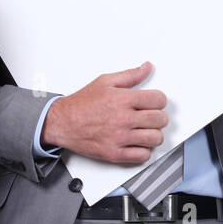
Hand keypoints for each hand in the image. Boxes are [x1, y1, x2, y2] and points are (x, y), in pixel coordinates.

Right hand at [42, 61, 167, 164]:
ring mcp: (120, 138)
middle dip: (158, 117)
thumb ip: (130, 75)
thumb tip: (146, 68)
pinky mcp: (115, 153)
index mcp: (122, 99)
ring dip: (153, 134)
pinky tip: (137, 143)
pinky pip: (143, 156)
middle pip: (160, 120)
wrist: (62, 123)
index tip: (153, 103)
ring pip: (155, 139)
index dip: (159, 100)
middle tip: (150, 116)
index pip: (159, 100)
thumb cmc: (81, 104)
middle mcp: (123, 119)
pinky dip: (143, 150)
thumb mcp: (105, 82)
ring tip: (145, 130)